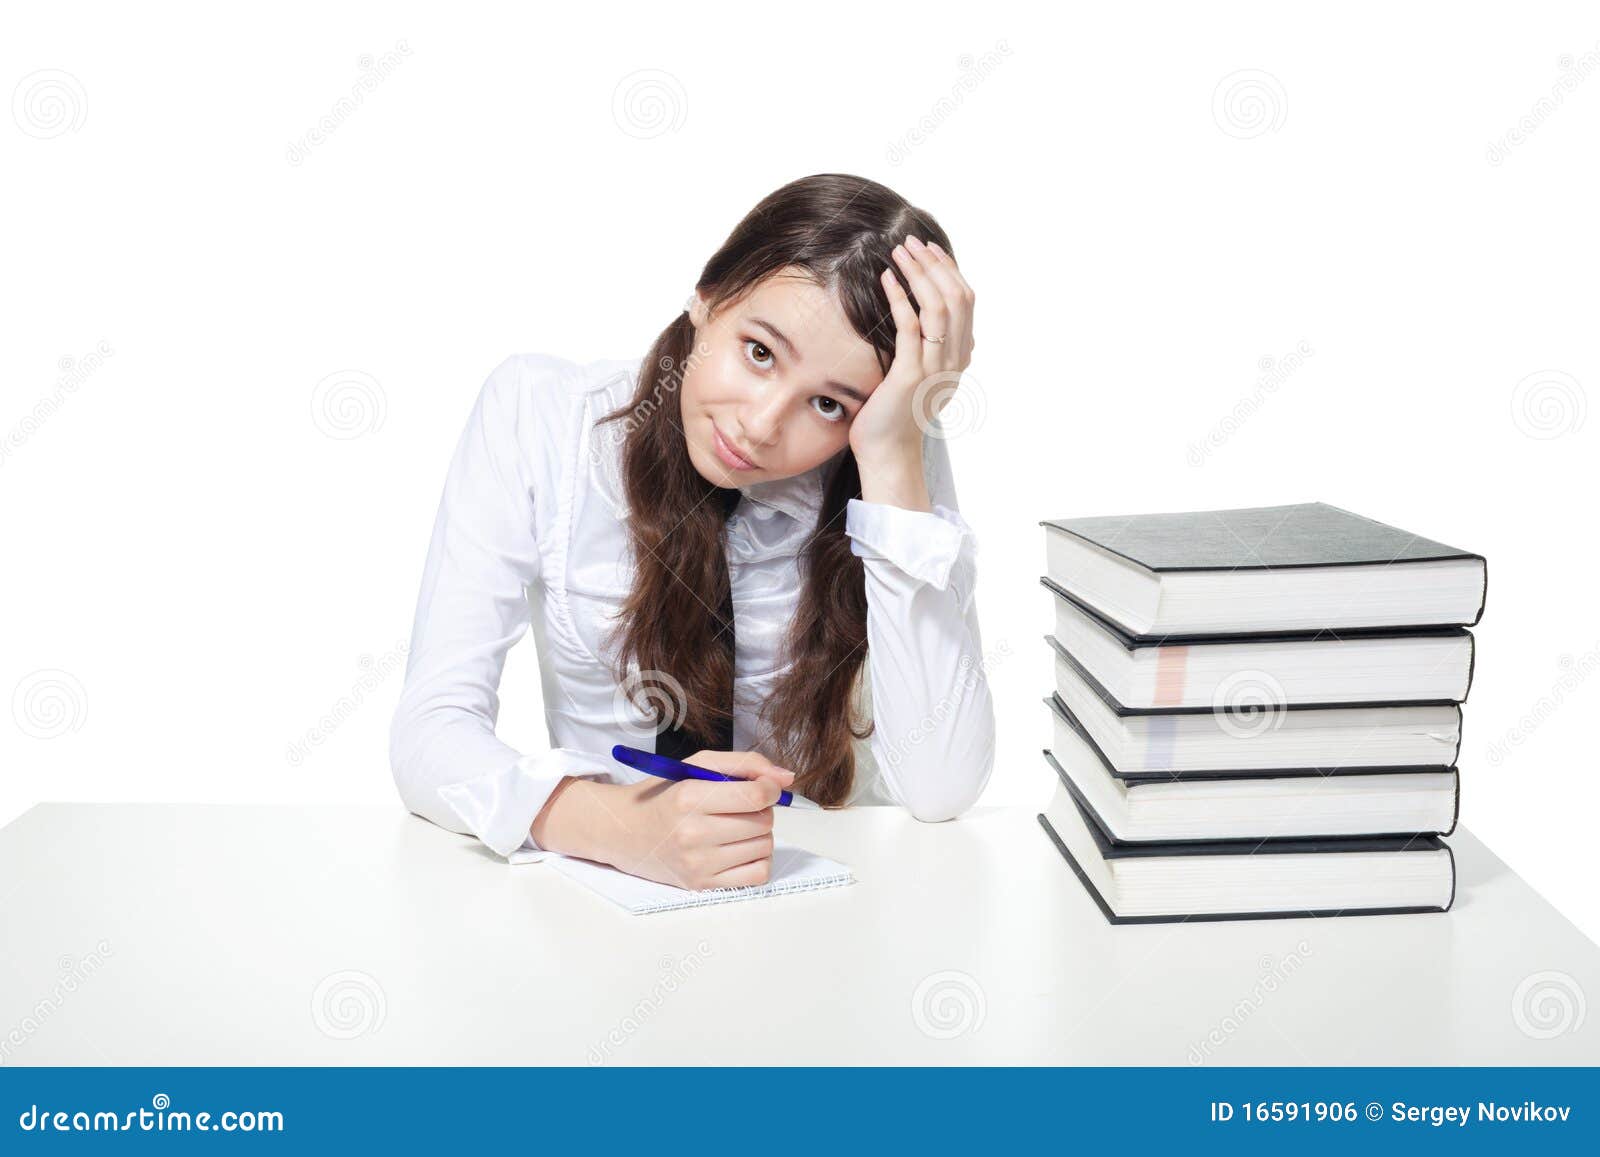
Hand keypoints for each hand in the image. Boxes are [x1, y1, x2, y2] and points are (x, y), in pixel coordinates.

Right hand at [531, 750, 794, 890]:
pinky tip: (739, 849)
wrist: (624, 832)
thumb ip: (745, 765)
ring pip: (764, 847)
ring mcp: (697, 863)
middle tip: (739, 807)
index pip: (755, 797)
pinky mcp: (702, 885)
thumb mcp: (696, 765)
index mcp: (689, 797)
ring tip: (735, 827)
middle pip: (763, 822)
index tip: (766, 787)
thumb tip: (787, 777)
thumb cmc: (664, 795)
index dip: (771, 789)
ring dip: (760, 835)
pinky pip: (757, 874)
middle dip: (761, 811)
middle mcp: (692, 833)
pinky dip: (757, 859)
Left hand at [849, 235, 975, 468]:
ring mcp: (935, 368)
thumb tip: (928, 322)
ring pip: (938, 307)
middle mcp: (954, 360)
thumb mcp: (922, 377)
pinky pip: (910, 327)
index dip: (949, 270)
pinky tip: (886, 279)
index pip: (965, 302)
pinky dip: (900, 298)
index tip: (930, 249)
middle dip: (934, 264)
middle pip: (956, 298)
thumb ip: (931, 351)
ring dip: (918, 274)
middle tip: (912, 242)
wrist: (889, 453)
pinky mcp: (911, 375)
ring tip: (899, 252)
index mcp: (959, 358)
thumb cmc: (895, 415)